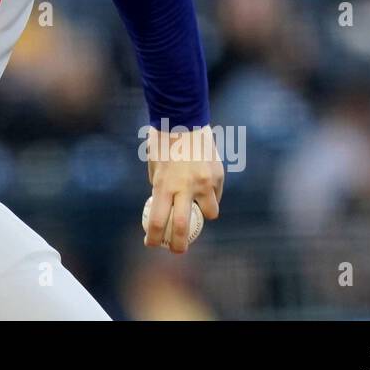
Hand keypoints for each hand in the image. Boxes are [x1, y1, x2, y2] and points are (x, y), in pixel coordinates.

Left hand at [143, 125, 223, 253]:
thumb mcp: (155, 168)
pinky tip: (205, 188)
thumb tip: (162, 208)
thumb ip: (161, 188)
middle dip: (179, 245)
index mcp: (163, 186)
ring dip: (203, 215)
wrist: (183, 119)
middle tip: (177, 250)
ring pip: (209, 213)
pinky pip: (216, 195)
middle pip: (182, 227)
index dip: (154, 238)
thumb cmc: (163, 143)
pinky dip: (211, 196)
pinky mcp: (217, 176)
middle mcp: (184, 187)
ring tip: (196, 209)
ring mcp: (204, 183)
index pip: (158, 222)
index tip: (151, 244)